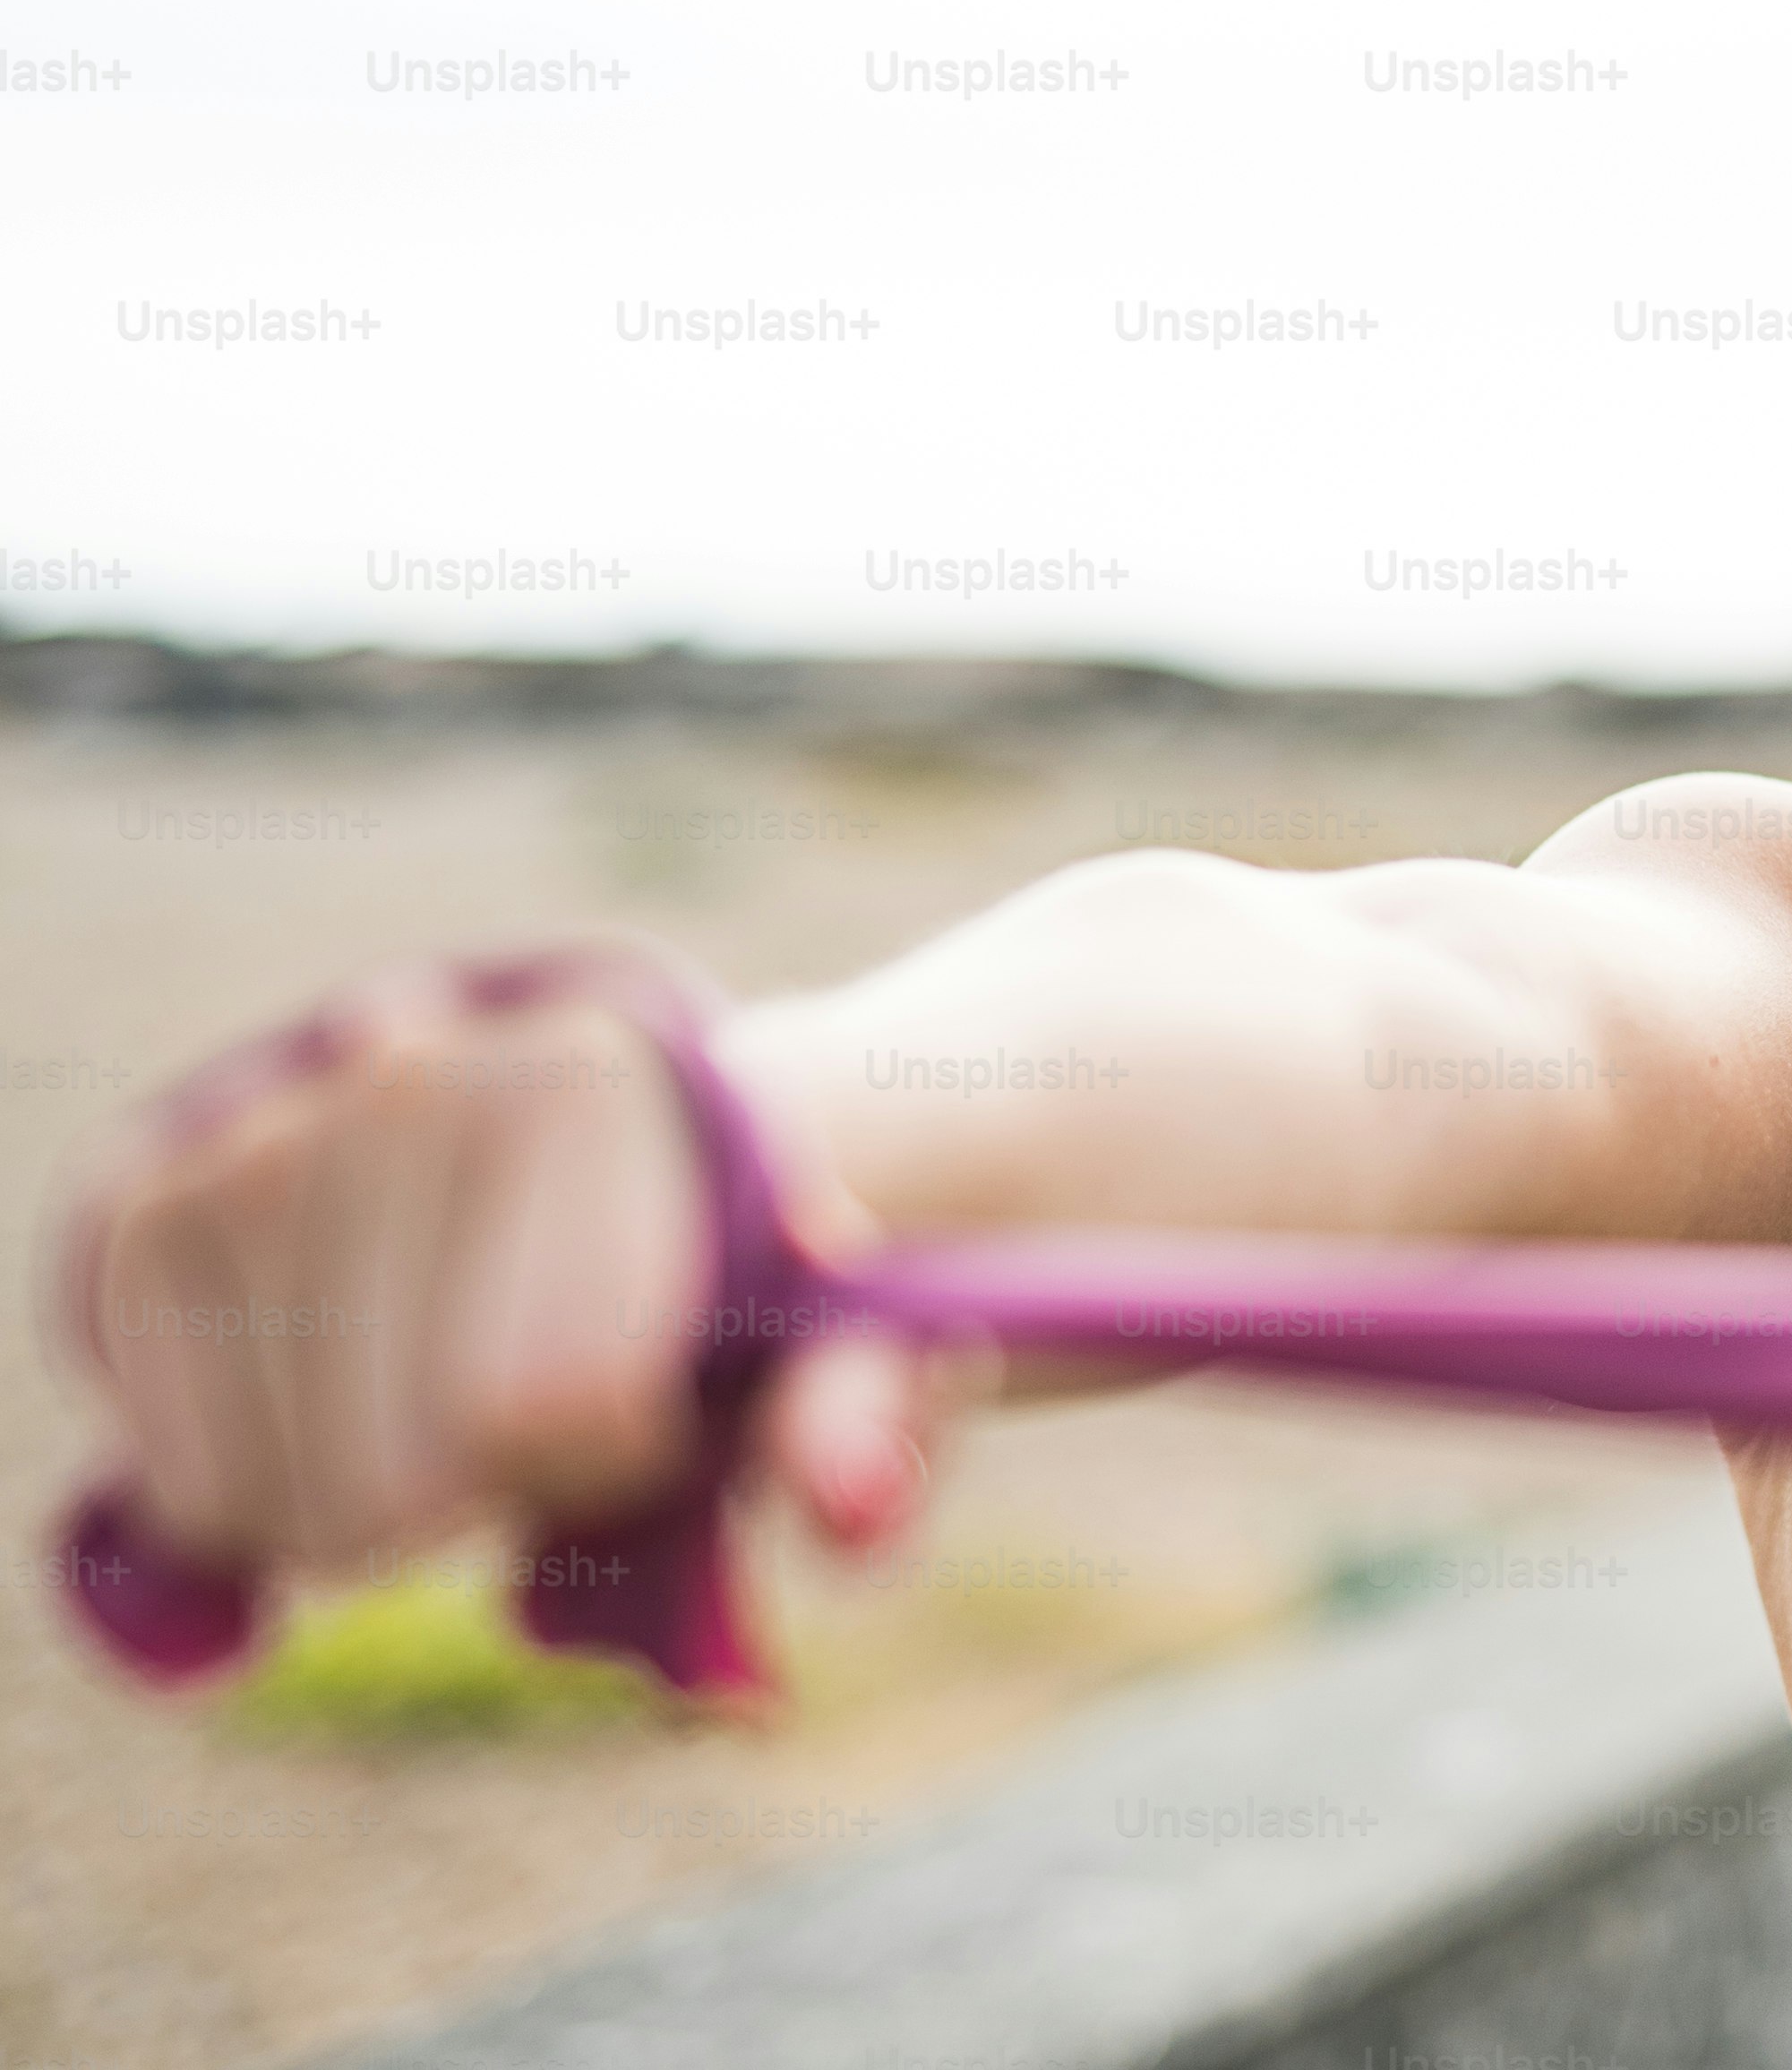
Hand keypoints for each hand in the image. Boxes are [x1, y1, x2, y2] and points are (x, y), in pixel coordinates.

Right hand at [62, 967, 941, 1590]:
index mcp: (586, 1075)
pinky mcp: (145, 1194)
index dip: (606, 1460)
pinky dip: (244, 1496)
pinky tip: (334, 1426)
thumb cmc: (763, 1271)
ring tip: (445, 1410)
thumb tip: (850, 1497)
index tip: (655, 1402)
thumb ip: (869, 1419)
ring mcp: (256, 1121)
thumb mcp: (863, 1343)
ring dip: (364, 1509)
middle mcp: (403, 1059)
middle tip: (539, 1414)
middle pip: (389, 1476)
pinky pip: (169, 1466)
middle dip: (480, 1498)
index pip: (534, 1409)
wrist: (649, 1152)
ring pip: (265, 1489)